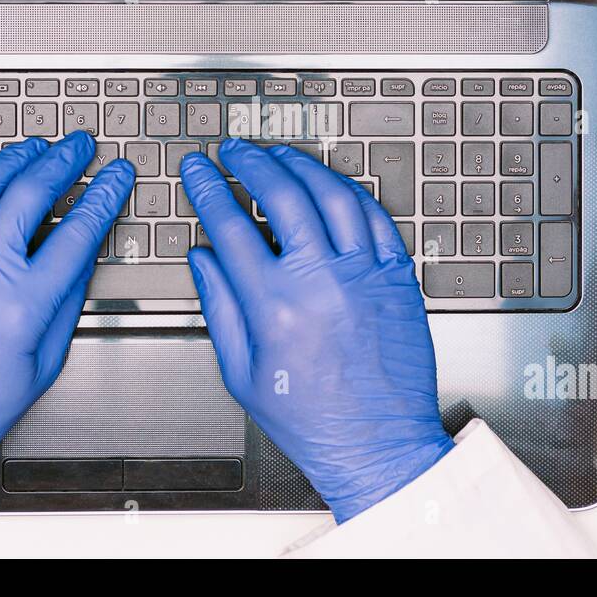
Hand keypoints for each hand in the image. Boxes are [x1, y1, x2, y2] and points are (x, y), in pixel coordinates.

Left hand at [0, 133, 134, 495]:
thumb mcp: (43, 363)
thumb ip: (67, 301)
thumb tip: (82, 252)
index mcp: (22, 305)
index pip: (78, 231)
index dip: (104, 195)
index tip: (116, 176)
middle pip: (30, 193)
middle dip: (63, 161)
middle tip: (79, 146)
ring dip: (14, 159)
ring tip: (35, 148)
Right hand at [180, 140, 452, 522]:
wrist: (378, 445)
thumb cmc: (312, 419)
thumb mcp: (242, 373)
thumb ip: (219, 307)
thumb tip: (204, 257)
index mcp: (275, 307)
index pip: (230, 225)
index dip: (207, 188)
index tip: (197, 170)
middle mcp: (322, 282)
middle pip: (282, 195)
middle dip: (251, 163)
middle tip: (235, 151)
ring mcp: (365, 276)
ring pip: (333, 195)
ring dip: (301, 166)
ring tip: (280, 156)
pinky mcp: (398, 279)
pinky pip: (376, 218)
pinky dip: (350, 193)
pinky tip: (333, 186)